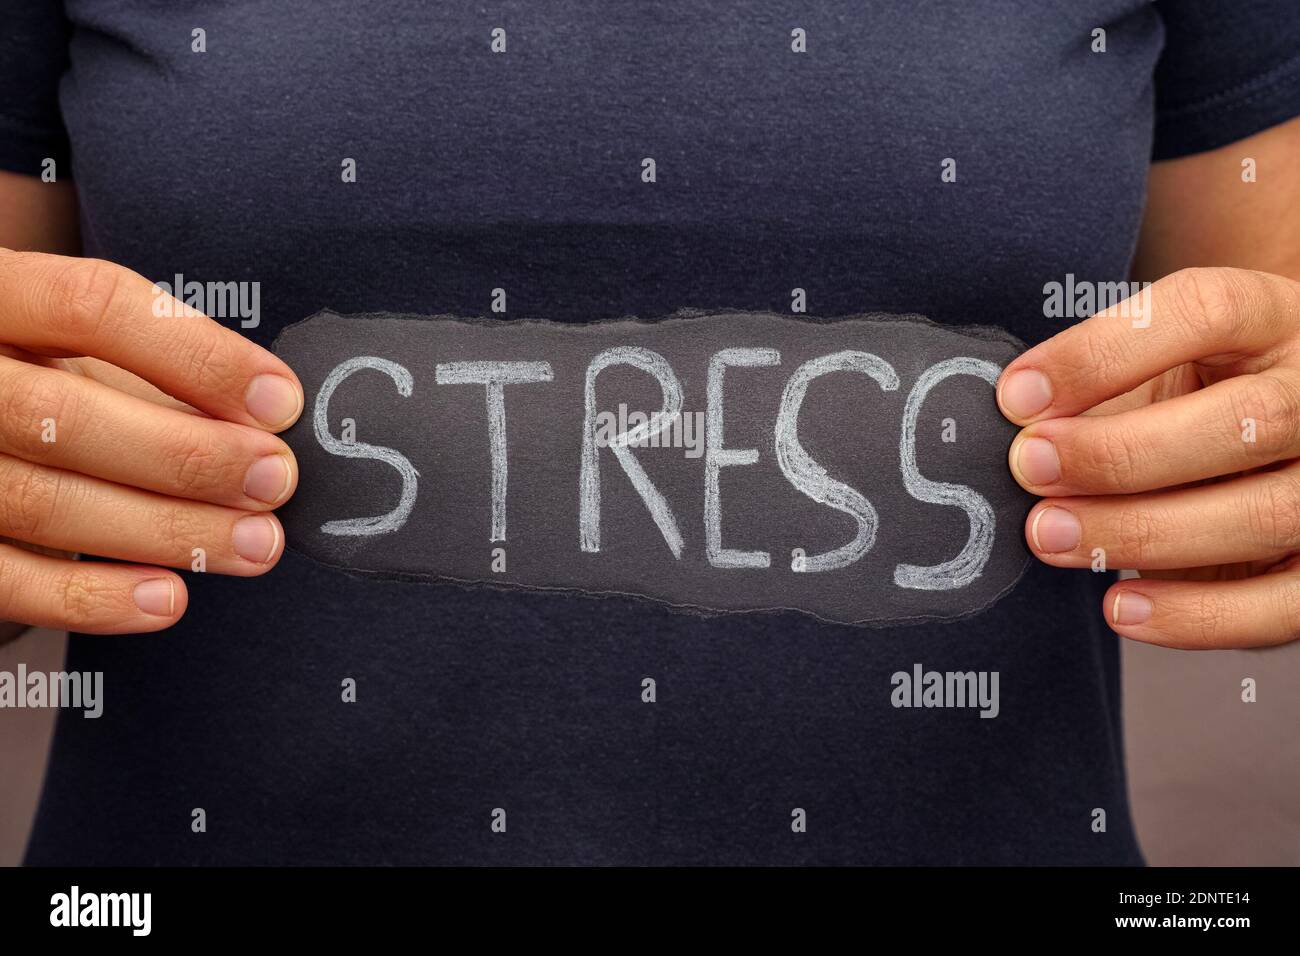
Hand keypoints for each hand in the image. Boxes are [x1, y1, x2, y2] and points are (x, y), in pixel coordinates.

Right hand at [0, 250, 301, 633]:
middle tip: (273, 479)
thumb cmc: (33, 378)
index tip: (278, 400)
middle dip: (188, 456)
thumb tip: (264, 422)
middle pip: (64, 417)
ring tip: (253, 544)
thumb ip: (153, 373)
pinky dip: (92, 598)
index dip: (197, 356)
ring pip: (42, 504)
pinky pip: (7, 581)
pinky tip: (168, 598)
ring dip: (166, 530)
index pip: (91, 307)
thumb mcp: (74, 350)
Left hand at [998, 266, 1299, 647]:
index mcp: (1271, 320)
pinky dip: (1195, 615)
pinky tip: (1119, 605)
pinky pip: (1281, 604)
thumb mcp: (1152, 372)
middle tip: (1032, 468)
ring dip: (1140, 531)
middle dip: (1121, 453)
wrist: (1266, 454)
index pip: (1206, 312)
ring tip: (1051, 536)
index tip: (1018, 396)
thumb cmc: (1187, 404)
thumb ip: (1094, 392)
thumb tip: (1008, 427)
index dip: (1102, 354)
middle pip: (1247, 419)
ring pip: (1261, 514)